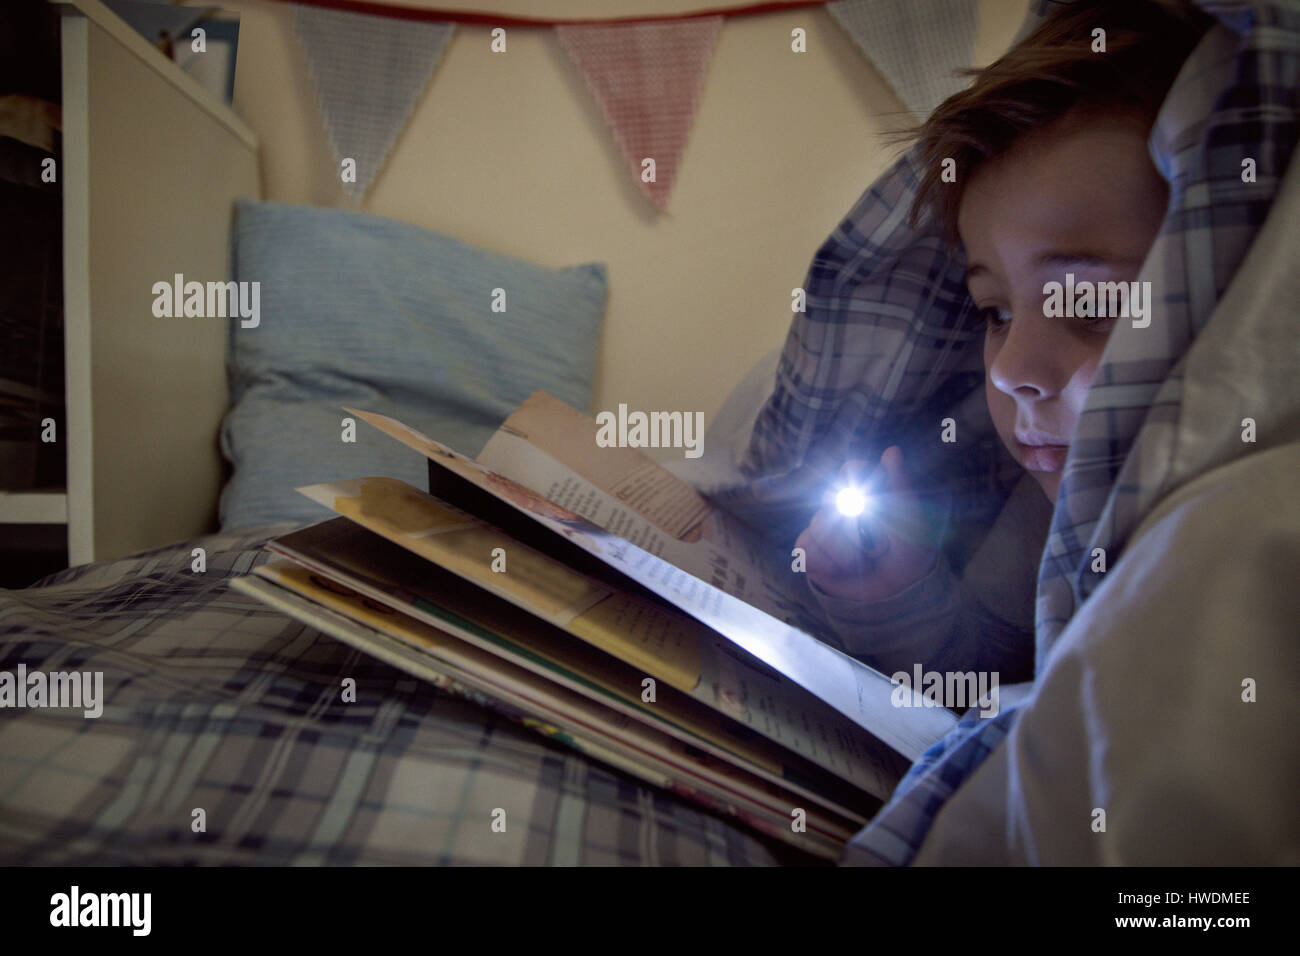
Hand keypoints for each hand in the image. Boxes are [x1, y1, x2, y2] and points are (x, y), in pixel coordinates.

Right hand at [794, 446, 942, 602]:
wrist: (897, 590)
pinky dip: (828, 565)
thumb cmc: (912, 550)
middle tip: (878, 548)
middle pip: (830, 501)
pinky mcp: (812, 550)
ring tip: (864, 563)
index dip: (854, 481)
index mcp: (869, 490)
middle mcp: (844, 505)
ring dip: (846, 553)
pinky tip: (845, 571)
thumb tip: (891, 451)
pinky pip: (806, 550)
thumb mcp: (916, 520)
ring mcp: (825, 527)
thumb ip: (901, 486)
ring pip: (818, 528)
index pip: (851, 471)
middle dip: (855, 531)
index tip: (868, 502)